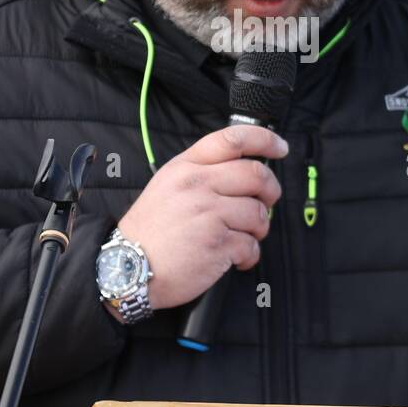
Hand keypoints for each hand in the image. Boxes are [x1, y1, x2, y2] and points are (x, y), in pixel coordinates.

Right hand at [116, 125, 286, 310]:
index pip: (233, 139)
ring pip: (258, 213)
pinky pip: (252, 245)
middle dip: (271, 190)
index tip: (280, 148)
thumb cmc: (151, 230)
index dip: (265, 140)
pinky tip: (235, 259)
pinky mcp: (217, 244)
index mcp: (186, 167)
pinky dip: (249, 255)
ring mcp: (208, 214)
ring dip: (259, 229)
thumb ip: (201, 171)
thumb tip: (243, 169)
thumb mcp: (167, 185)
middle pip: (256, 174)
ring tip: (243, 237)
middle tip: (266, 203)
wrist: (127, 267)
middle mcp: (198, 185)